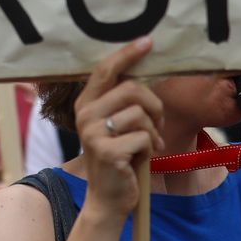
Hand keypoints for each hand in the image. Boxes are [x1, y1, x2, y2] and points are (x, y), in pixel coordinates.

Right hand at [71, 39, 160, 218]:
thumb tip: (143, 73)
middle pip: (132, 89)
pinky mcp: (107, 152)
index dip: (127, 54)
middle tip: (156, 125)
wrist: (108, 199)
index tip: (148, 41)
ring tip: (147, 145)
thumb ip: (123, 101)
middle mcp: (85, 115)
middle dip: (154, 106)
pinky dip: (151, 149)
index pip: (105, 70)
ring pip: (141, 115)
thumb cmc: (119, 158)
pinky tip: (143, 159)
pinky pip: (144, 138)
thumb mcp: (116, 125)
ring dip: (153, 132)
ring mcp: (94, 134)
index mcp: (86, 104)